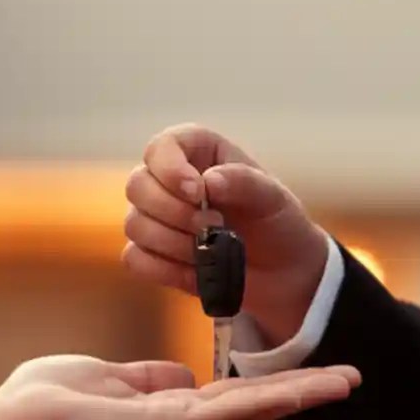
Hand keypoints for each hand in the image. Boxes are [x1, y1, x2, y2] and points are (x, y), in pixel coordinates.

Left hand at [0, 355, 359, 419]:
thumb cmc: (51, 399)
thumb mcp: (113, 377)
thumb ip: (150, 377)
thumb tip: (184, 375)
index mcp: (171, 413)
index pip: (235, 395)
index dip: (275, 383)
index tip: (311, 372)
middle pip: (258, 405)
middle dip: (305, 391)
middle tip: (353, 378)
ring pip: (256, 409)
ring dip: (303, 394)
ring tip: (348, 380)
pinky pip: (232, 410)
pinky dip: (272, 398)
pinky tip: (303, 389)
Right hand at [122, 123, 328, 344]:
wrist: (285, 273)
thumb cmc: (279, 224)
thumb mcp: (273, 198)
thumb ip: (244, 181)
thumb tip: (207, 181)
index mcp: (197, 154)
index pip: (161, 147)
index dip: (169, 168)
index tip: (197, 191)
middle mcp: (169, 182)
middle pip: (137, 186)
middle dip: (174, 212)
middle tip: (215, 224)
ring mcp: (157, 220)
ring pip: (134, 225)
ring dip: (174, 242)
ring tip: (212, 250)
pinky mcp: (154, 256)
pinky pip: (135, 259)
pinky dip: (165, 269)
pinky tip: (196, 271)